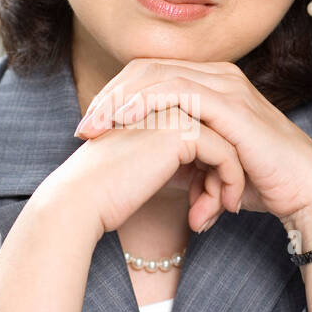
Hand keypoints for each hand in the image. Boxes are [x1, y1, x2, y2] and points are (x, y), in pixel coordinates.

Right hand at [40, 103, 247, 237]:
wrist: (81, 200)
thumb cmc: (107, 191)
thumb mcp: (148, 168)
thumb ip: (177, 159)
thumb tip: (210, 172)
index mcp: (156, 103)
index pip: (206, 129)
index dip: (216, 164)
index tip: (217, 197)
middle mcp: (166, 99)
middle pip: (220, 134)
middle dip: (228, 172)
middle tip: (226, 206)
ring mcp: (175, 110)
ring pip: (227, 144)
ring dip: (230, 182)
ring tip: (223, 212)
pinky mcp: (182, 130)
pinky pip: (225, 155)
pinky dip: (229, 183)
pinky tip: (221, 210)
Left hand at [74, 58, 311, 228]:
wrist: (305, 193)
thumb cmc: (261, 182)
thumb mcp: (208, 165)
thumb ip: (179, 155)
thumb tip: (143, 165)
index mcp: (212, 83)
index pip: (150, 74)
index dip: (115, 96)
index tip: (89, 126)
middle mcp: (219, 77)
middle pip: (148, 70)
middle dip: (110, 97)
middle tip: (84, 128)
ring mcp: (228, 88)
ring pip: (159, 77)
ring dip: (121, 102)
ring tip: (97, 128)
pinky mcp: (234, 107)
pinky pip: (181, 95)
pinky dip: (148, 106)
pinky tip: (125, 123)